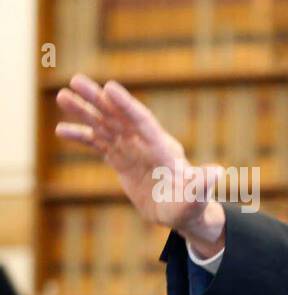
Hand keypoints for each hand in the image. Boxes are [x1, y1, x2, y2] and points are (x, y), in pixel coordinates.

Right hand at [54, 75, 225, 251]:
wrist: (181, 215)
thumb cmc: (191, 206)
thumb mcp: (196, 198)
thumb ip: (202, 183)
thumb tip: (218, 171)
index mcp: (163, 148)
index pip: (143, 122)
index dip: (127, 106)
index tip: (110, 87)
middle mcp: (146, 144)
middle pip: (120, 117)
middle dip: (98, 99)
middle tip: (75, 80)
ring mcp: (133, 150)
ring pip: (106, 126)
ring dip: (84, 112)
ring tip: (63, 96)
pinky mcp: (122, 160)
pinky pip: (99, 144)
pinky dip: (82, 137)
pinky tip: (61, 130)